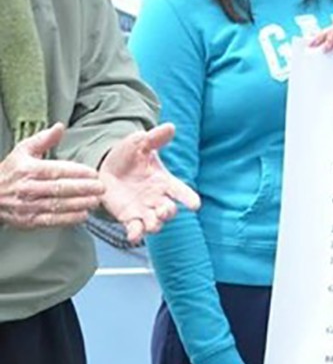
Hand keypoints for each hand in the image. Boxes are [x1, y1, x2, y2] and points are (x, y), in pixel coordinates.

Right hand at [0, 123, 104, 228]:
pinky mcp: (28, 220)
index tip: (93, 173)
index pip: (56, 170)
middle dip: (83, 188)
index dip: (77, 172)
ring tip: (96, 201)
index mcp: (28, 169)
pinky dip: (69, 219)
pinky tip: (83, 215)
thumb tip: (60, 127)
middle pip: (59, 188)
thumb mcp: (23, 151)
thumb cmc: (10, 171)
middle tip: (101, 188)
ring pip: (57, 205)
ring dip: (79, 204)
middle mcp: (27, 188)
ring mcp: (27, 206)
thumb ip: (43, 139)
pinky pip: (51, 220)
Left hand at [99, 124, 200, 244]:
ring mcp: (144, 210)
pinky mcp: (129, 218)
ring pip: (155, 223)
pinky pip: (135, 229)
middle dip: (169, 212)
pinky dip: (135, 234)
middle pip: (170, 210)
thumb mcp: (139, 143)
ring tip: (151, 225)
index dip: (189, 198)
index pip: (181, 191)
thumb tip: (170, 127)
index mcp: (164, 181)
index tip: (195, 205)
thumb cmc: (128, 156)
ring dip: (155, 225)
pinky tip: (132, 236)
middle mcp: (157, 198)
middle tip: (165, 210)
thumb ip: (155, 138)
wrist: (107, 168)